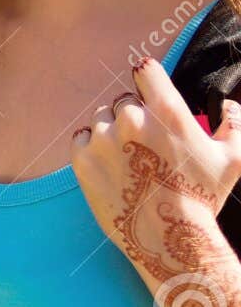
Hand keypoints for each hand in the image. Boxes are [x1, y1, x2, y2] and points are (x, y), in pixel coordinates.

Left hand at [73, 57, 240, 306]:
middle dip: (134, 115)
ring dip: (112, 131)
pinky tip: (112, 166)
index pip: (144, 69)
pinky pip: (81, 137)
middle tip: (147, 144)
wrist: (169, 237)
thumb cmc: (202, 197)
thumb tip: (229, 104)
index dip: (146, 78)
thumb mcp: (232, 160)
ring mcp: (102, 138)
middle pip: (123, 100)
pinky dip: (92, 147)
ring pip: (101, 118)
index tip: (148, 89)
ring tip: (130, 159)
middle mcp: (130, 118)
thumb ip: (233, 124)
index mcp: (165, 111)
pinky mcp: (82, 158)